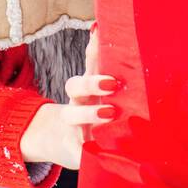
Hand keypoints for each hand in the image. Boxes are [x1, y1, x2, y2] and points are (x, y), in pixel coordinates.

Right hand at [19, 23, 120, 168]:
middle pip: (75, 85)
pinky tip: (90, 152)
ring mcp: (74, 126)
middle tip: (113, 83)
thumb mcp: (106, 96)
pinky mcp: (75, 151)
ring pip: (73, 115)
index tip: (101, 35)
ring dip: (89, 113)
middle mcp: (78, 103)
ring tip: (109, 113)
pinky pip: (78, 151)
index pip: (89, 63)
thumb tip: (120, 42)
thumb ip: (112, 77)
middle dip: (92, 82)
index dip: (93, 50)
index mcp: (88, 87)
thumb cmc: (99, 115)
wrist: (68, 144)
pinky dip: (83, 152)